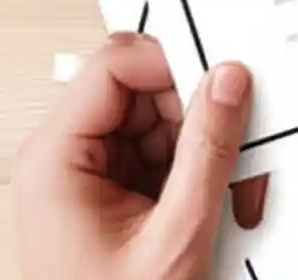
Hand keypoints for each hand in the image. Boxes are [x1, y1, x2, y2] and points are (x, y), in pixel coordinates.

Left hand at [13, 34, 269, 279]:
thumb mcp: (174, 235)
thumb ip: (207, 151)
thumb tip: (228, 81)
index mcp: (56, 157)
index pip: (115, 66)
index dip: (173, 63)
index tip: (225, 77)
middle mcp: (66, 158)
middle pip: (146, 93)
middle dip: (202, 120)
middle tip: (240, 154)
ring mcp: (91, 176)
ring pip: (164, 124)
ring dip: (209, 153)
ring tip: (234, 198)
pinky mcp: (115, 194)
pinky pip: (167, 156)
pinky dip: (203, 176)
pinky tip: (221, 207)